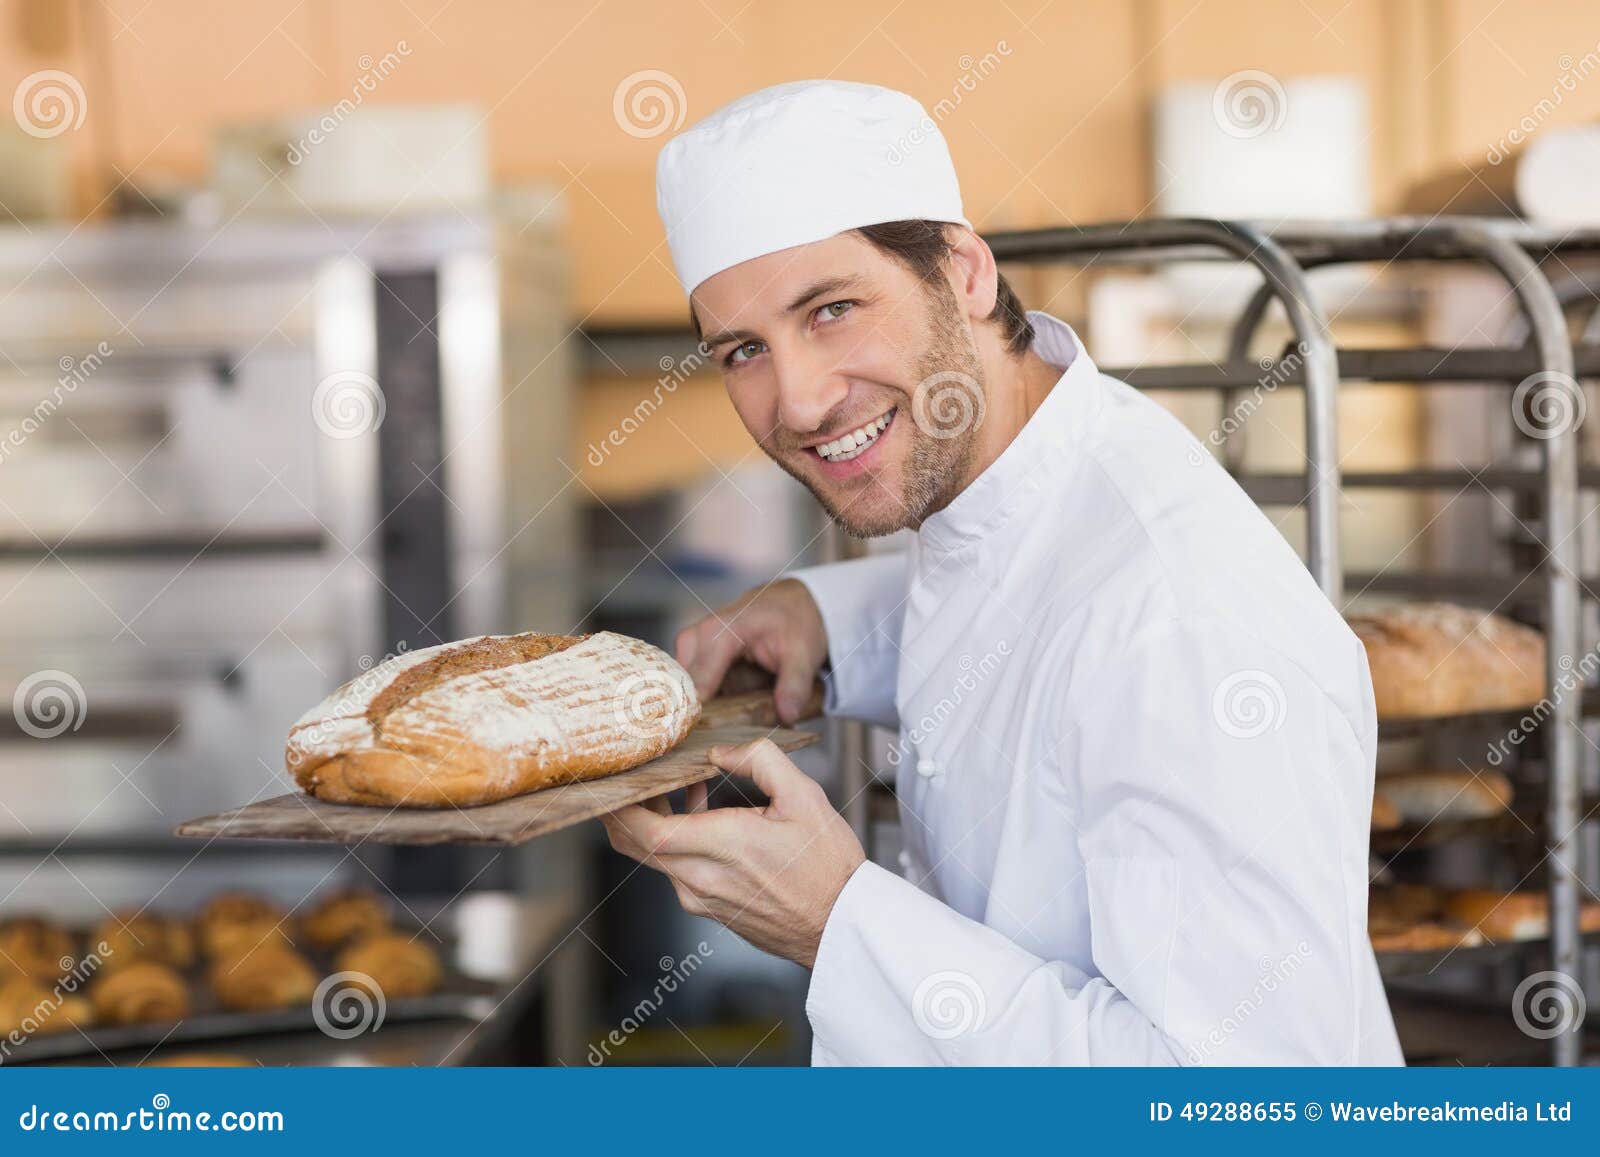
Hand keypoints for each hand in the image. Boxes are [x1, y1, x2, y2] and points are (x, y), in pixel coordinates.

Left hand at [600, 739, 864, 967]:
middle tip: (633, 774)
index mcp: (722, 846)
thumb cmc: (827, 867)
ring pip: (654, 856)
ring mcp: (701, 898)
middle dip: (624, 807)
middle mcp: (701, 879)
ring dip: (656, 819)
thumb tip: (721, 751)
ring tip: (682, 786)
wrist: (841, 925)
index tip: (615, 778)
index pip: (646, 830)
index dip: (619, 805)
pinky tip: (702, 815)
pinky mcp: (707, 909)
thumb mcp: (805, 796)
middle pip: (636, 843)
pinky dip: (675, 840)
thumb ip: (760, 759)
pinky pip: (675, 870)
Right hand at [675, 579, 826, 724]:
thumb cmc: (796, 620)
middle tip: (713, 736)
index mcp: (720, 632)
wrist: (794, 600)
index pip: (697, 681)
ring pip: (683, 684)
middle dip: (694, 711)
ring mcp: (696, 643)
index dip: (698, 713)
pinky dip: (704, 697)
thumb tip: (786, 715)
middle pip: (682, 684)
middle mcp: (700, 635)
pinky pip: (692, 680)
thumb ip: (795, 685)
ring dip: (697, 704)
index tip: (704, 739)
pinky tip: (720, 711)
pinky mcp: (699, 653)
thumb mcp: (804, 652)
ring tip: (718, 725)